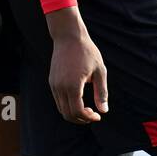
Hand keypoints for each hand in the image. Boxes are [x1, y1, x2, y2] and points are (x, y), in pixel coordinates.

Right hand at [45, 8, 108, 123]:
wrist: (68, 36)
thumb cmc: (87, 51)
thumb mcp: (100, 71)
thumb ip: (102, 92)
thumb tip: (104, 111)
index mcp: (73, 86)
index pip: (77, 112)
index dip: (88, 118)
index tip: (98, 116)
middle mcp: (60, 87)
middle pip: (67, 114)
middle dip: (81, 119)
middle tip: (93, 115)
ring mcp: (54, 84)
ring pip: (61, 108)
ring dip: (74, 113)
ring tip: (87, 109)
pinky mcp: (51, 81)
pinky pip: (58, 100)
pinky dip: (68, 105)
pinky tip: (79, 100)